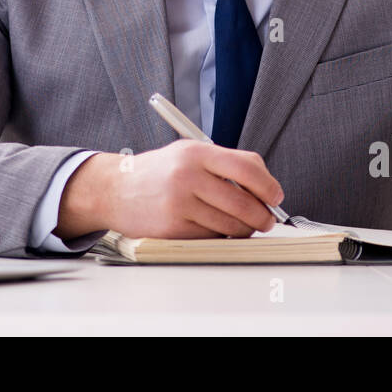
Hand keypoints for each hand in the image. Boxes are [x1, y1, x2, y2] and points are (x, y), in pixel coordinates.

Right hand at [56, 140, 283, 240]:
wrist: (115, 189)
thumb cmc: (158, 172)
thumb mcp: (189, 153)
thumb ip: (225, 164)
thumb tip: (264, 185)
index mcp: (196, 153)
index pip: (247, 168)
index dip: (268, 186)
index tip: (276, 196)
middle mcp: (187, 176)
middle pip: (243, 202)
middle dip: (262, 216)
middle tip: (266, 219)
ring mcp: (179, 203)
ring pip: (230, 225)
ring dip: (243, 230)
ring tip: (242, 225)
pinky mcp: (173, 228)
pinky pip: (211, 238)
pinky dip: (220, 237)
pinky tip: (214, 229)